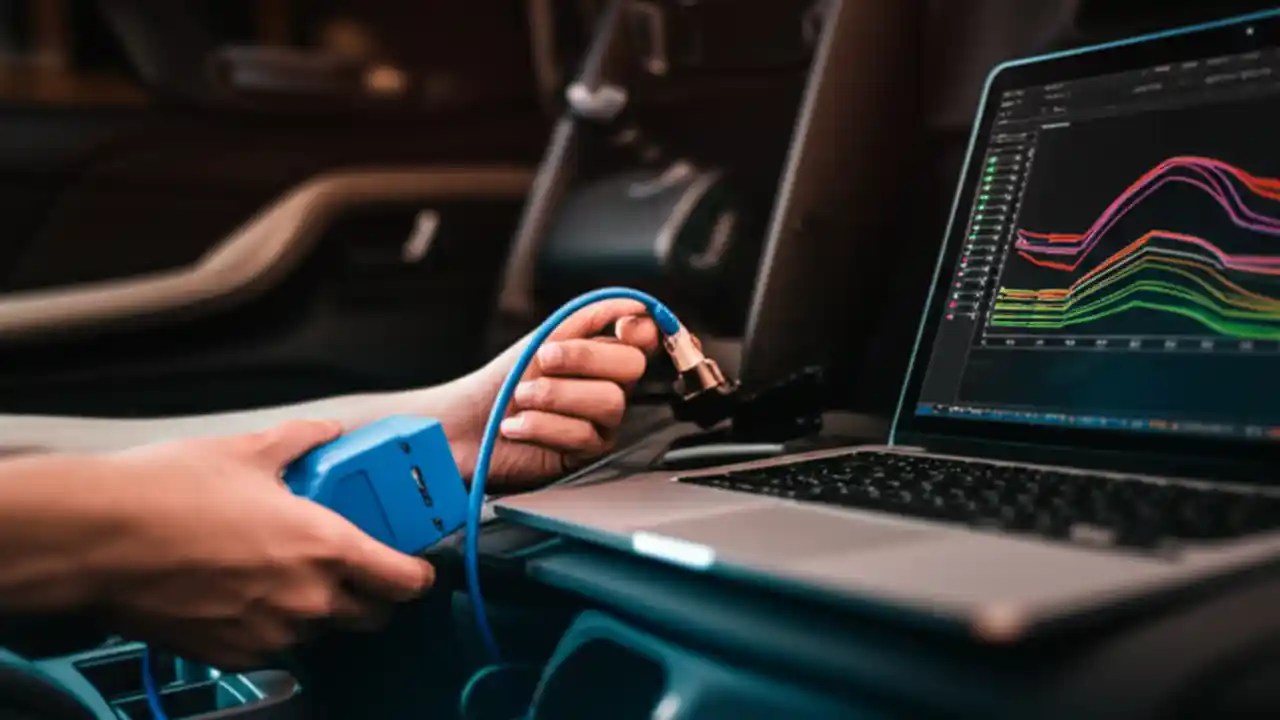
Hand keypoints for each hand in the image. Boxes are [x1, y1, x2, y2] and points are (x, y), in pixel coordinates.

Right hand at [94, 421, 434, 668]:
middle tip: (353, 562)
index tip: (414, 563)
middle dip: (371, 592)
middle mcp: (308, 599)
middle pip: (373, 614)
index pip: (406, 581)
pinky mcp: (233, 653)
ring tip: (287, 569)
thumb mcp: (248, 450)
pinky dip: (274, 623)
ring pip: (323, 631)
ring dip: (320, 607)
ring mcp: (271, 632)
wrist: (97, 540)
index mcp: (326, 547)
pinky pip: (276, 645)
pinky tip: (247, 589)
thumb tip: (325, 432)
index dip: (417, 572)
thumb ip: (302, 441)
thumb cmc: (169, 493)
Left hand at [442, 299, 659, 488]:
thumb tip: (635, 303)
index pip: (645, 339)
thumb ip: (591, 317)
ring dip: (555, 394)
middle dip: (583, 358)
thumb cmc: (501, 380)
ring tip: (522, 397)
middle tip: (543, 360)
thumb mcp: (544, 337)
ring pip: (610, 401)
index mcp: (602, 356)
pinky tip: (517, 425)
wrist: (465, 424)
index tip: (622, 328)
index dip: (643, 331)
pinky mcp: (584, 455)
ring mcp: (599, 422)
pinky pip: (583, 435)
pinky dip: (542, 425)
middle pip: (633, 366)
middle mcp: (608, 387)